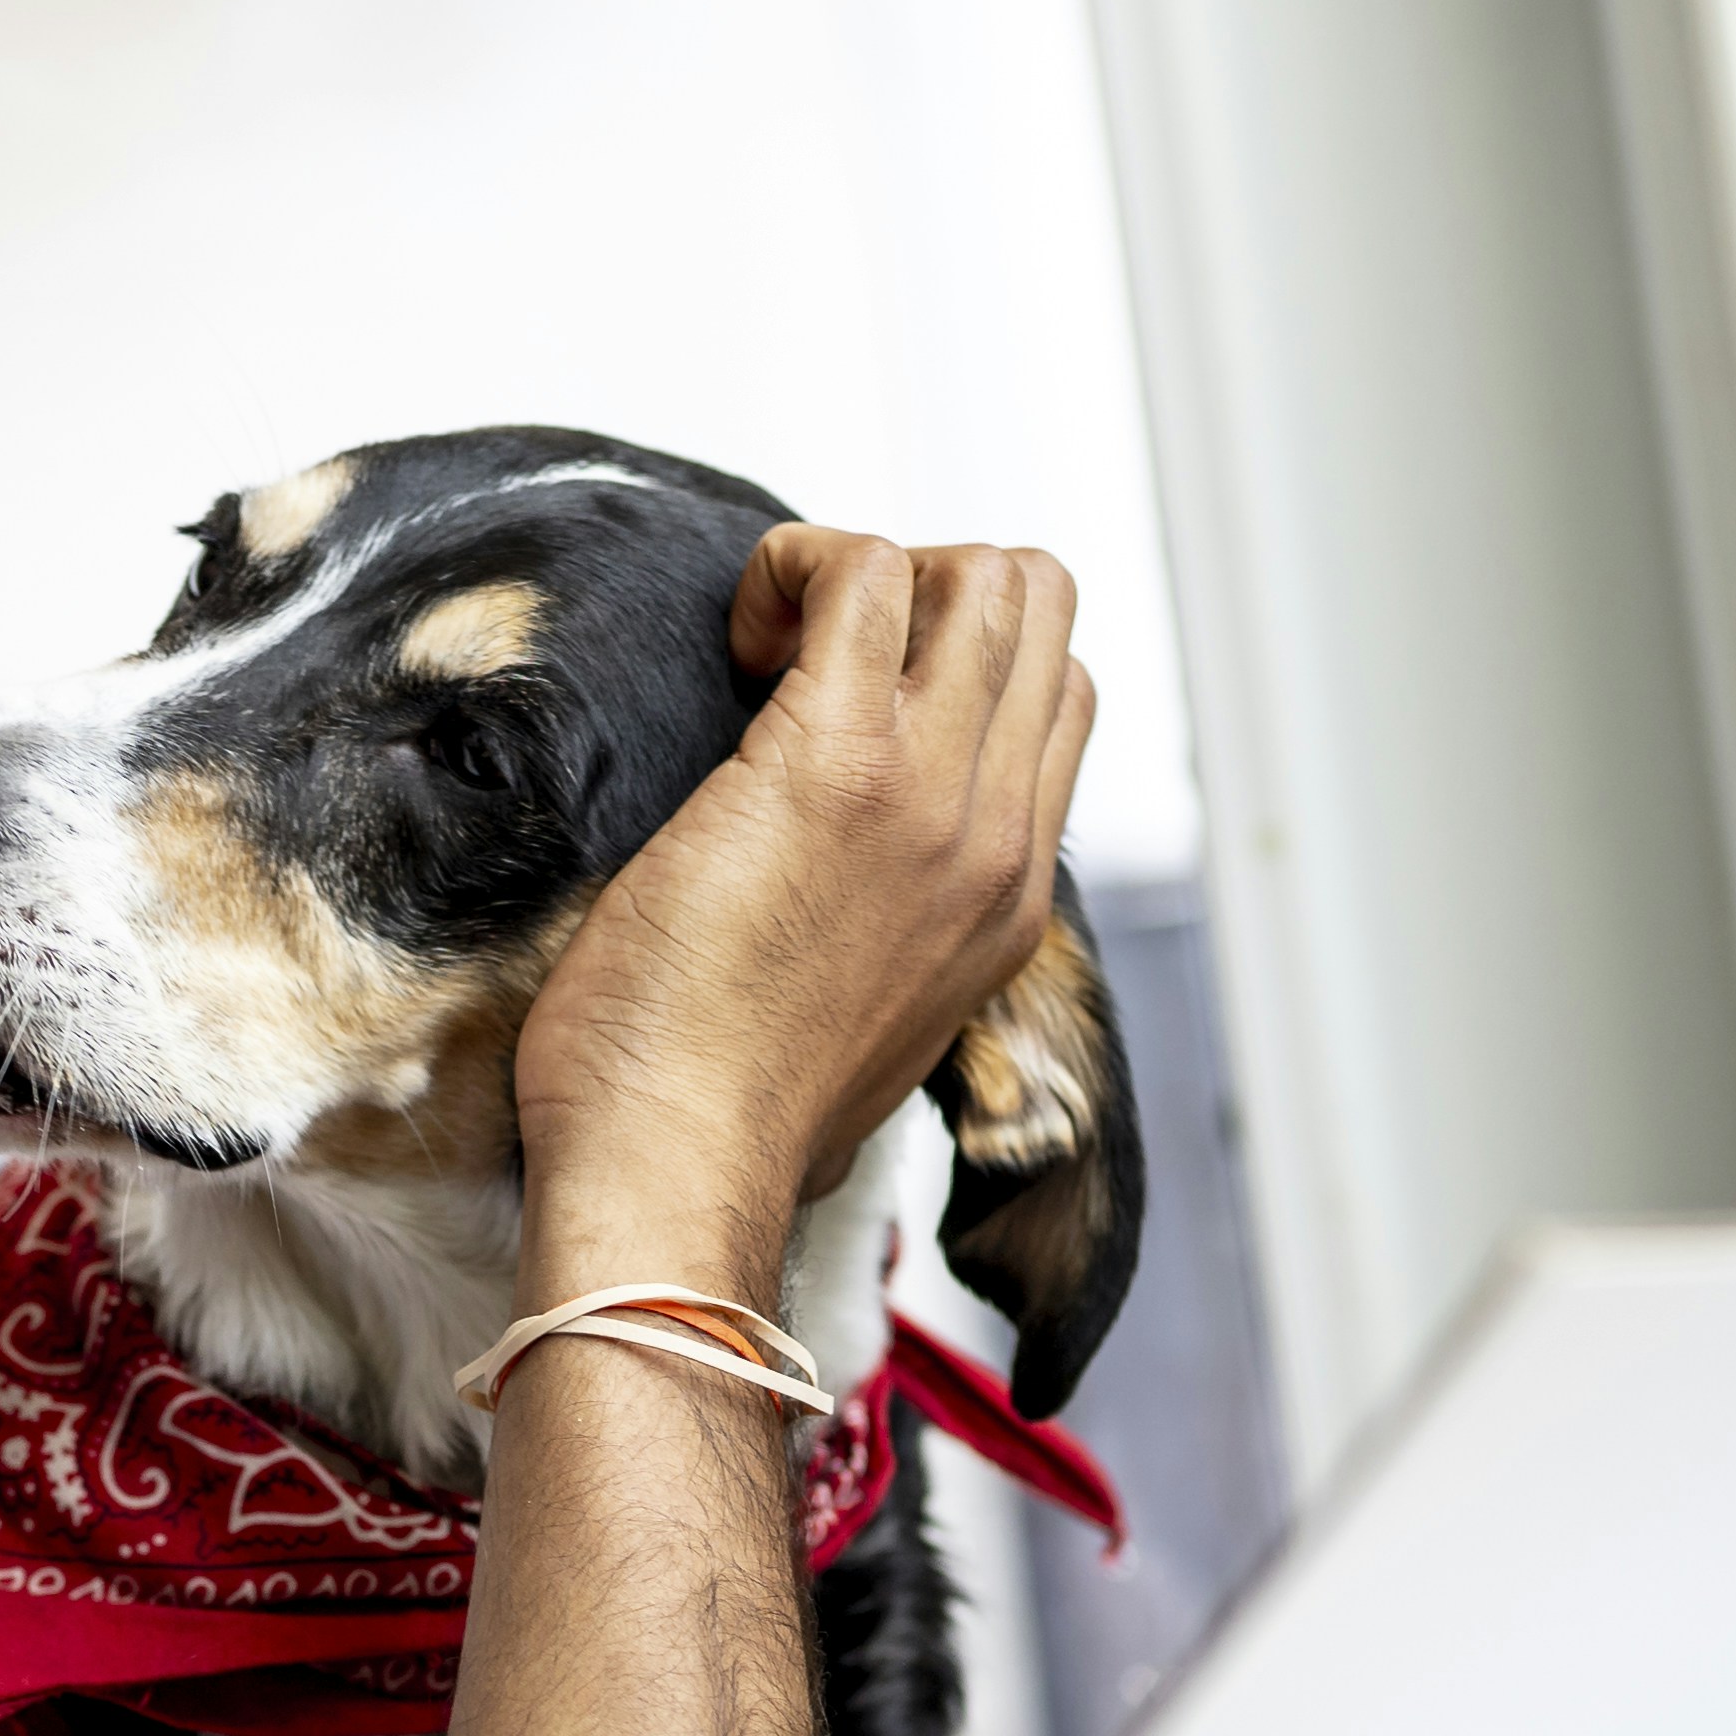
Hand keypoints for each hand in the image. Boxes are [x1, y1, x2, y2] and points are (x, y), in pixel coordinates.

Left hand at [513, 527, 1092, 1272]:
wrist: (677, 1170)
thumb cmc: (719, 1116)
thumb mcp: (861, 1030)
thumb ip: (886, 947)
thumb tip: (828, 912)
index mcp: (1007, 902)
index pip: (1057, 703)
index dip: (956, 661)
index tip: (847, 708)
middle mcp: (997, 838)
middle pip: (1039, 614)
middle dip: (926, 589)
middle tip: (811, 661)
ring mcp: (931, 795)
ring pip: (985, 576)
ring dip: (868, 571)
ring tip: (775, 652)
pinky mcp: (834, 762)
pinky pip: (863, 572)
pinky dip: (795, 566)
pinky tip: (740, 638)